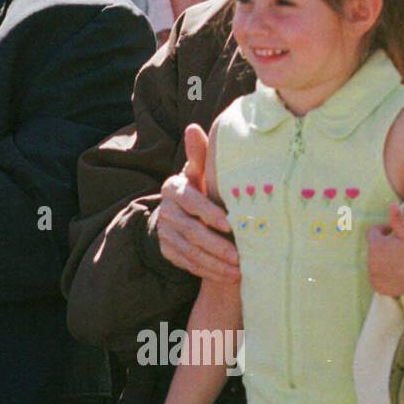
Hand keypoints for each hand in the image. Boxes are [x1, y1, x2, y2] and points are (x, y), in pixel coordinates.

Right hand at [157, 124, 239, 283]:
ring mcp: (164, 232)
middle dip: (217, 246)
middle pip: (191, 231)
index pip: (191, 201)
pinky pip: (188, 264)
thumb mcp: (201, 172)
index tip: (232, 225)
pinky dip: (208, 271)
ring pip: (190, 251)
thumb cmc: (202, 187)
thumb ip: (200, 155)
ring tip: (238, 271)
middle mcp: (165, 210)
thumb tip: (193, 128)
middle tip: (239, 257)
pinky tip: (227, 276)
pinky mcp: (167, 250)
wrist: (185, 213)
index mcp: (174, 188)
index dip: (210, 213)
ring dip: (215, 263)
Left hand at [366, 203, 403, 298]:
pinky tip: (396, 275)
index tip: (393, 232)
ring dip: (382, 261)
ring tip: (399, 261)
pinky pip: (377, 279)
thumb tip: (392, 204)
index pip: (373, 232)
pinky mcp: (377, 287)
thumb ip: (397, 219)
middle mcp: (370, 260)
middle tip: (398, 247)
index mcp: (375, 245)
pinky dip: (383, 276)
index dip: (383, 230)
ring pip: (374, 264)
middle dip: (383, 246)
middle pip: (373, 249)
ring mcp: (373, 275)